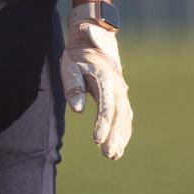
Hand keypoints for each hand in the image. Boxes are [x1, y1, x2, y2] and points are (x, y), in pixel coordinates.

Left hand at [59, 14, 131, 159]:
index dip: (103, 124)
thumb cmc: (77, 54)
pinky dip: (123, 132)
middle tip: (108, 154)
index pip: (106, 106)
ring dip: (120, 137)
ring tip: (112, 155)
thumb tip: (78, 110)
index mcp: (105, 79)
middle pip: (119, 115)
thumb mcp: (69, 66)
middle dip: (114, 136)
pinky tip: (118, 147)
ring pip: (124, 118)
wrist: (91, 38)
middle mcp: (118, 86)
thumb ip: (73, 87)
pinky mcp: (119, 95)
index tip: (97, 139)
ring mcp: (121, 91)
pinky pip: (124, 116)